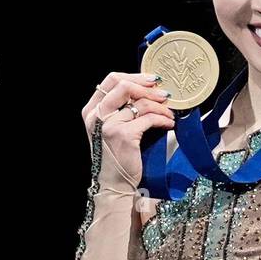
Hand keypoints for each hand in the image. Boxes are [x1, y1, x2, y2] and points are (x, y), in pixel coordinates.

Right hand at [80, 72, 175, 188]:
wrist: (114, 182)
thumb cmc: (116, 154)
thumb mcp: (112, 126)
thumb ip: (120, 107)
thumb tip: (148, 87)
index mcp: (91, 110)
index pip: (111, 80)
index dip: (135, 76)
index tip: (152, 80)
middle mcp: (96, 115)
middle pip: (123, 85)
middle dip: (148, 87)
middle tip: (165, 95)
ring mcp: (108, 125)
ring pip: (140, 102)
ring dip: (160, 106)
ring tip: (169, 113)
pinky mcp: (123, 135)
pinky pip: (148, 118)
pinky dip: (163, 119)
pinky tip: (169, 123)